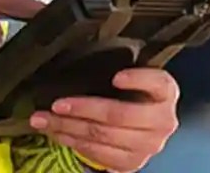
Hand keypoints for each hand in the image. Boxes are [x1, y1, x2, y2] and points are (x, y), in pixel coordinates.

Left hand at [29, 68, 179, 171]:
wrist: (143, 127)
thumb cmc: (132, 93)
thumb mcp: (133, 75)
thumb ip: (119, 62)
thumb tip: (78, 47)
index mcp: (166, 92)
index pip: (158, 83)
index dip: (138, 80)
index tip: (115, 77)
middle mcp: (162, 121)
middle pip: (119, 115)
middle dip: (83, 108)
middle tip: (57, 104)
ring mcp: (149, 145)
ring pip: (102, 136)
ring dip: (68, 127)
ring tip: (43, 119)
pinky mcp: (132, 163)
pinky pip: (98, 154)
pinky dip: (72, 142)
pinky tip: (57, 132)